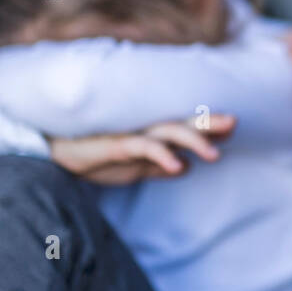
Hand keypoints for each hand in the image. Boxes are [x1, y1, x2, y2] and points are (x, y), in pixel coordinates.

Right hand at [47, 113, 236, 185]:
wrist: (57, 157)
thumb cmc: (96, 158)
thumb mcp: (134, 168)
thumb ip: (159, 166)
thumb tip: (186, 167)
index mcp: (152, 134)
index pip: (186, 127)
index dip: (209, 126)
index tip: (233, 128)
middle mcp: (145, 128)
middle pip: (183, 122)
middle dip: (209, 122)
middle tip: (234, 123)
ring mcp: (132, 134)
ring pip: (168, 131)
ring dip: (193, 140)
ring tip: (214, 154)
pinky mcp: (116, 144)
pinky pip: (143, 147)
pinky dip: (162, 155)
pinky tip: (178, 167)